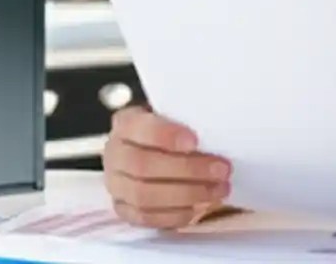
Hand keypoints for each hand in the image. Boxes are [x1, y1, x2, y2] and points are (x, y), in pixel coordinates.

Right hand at [102, 106, 232, 228]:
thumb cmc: (170, 132)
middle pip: (142, 166)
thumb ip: (188, 122)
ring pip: (143, 196)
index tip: (195, 141)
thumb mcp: (176, 116)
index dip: (166, 136)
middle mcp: (114, 154)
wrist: (152, 151)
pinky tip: (199, 207)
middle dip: (187, 170)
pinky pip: (146, 219)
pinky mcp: (125, 210)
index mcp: (125, 124)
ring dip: (187, 195)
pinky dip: (175, 215)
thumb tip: (217, 136)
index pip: (138, 128)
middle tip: (221, 170)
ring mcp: (116, 185)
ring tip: (218, 190)